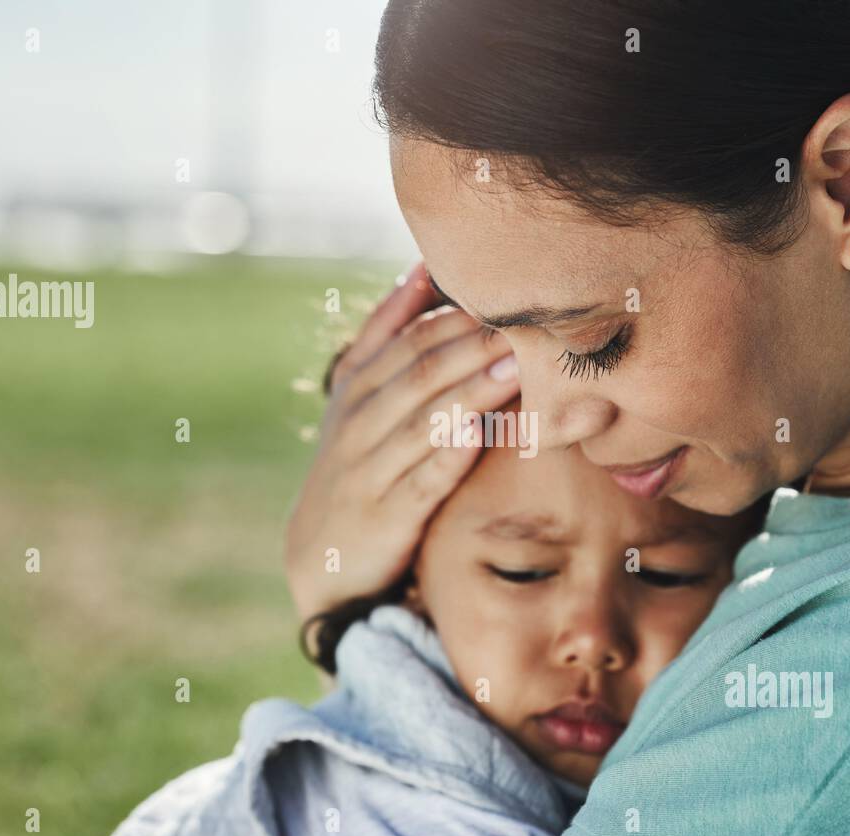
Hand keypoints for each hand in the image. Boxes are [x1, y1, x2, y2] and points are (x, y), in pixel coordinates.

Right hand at [284, 262, 519, 621]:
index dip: (459, 316)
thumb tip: (423, 266)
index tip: (507, 295)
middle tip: (526, 324)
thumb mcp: (360, 393)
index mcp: (359, 386)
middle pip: (423, 373)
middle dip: (475, 346)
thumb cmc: (360, 460)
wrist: (323, 554)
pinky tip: (479, 432)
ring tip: (516, 367)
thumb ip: (389, 331)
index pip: (412, 340)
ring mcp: (371, 469)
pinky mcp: (387, 516)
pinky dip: (449, 455)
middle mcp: (360, 421)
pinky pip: (422, 480)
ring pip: (425, 422)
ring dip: (471, 392)